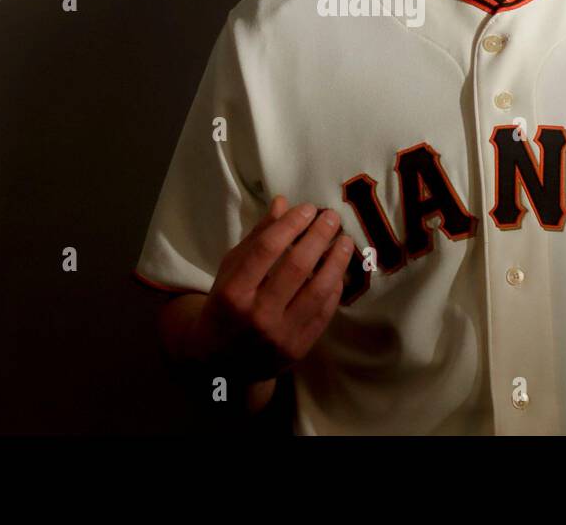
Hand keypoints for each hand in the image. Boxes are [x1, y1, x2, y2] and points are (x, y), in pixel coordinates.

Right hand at [189, 194, 353, 383]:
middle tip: (332, 217)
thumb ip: (257, 238)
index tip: (307, 208)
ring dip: (336, 261)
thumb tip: (283, 202)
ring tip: (345, 241)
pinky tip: (339, 270)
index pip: (267, 249)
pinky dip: (335, 288)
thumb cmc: (226, 305)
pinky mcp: (298, 348)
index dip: (290, 224)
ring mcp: (280, 334)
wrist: (220, 362)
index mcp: (234, 291)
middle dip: (319, 236)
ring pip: (318, 291)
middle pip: (296, 266)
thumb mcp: (231, 270)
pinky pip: (324, 312)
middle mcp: (257, 314)